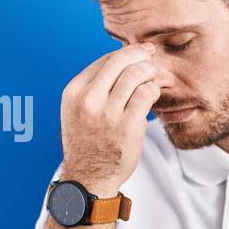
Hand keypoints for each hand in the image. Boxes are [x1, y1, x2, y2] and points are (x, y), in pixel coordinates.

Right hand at [59, 44, 160, 194]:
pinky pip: (146, 94)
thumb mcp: (77, 109)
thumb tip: (125, 59)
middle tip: (151, 58)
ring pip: (136, 75)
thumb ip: (94, 86)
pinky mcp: (128, 126)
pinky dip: (153, 90)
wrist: (89, 176)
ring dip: (150, 72)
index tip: (140, 51)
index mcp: (74, 92)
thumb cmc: (87, 141)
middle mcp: (88, 100)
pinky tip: (152, 95)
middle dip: (140, 55)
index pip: (104, 60)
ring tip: (153, 79)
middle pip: (120, 61)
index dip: (126, 52)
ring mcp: (108, 113)